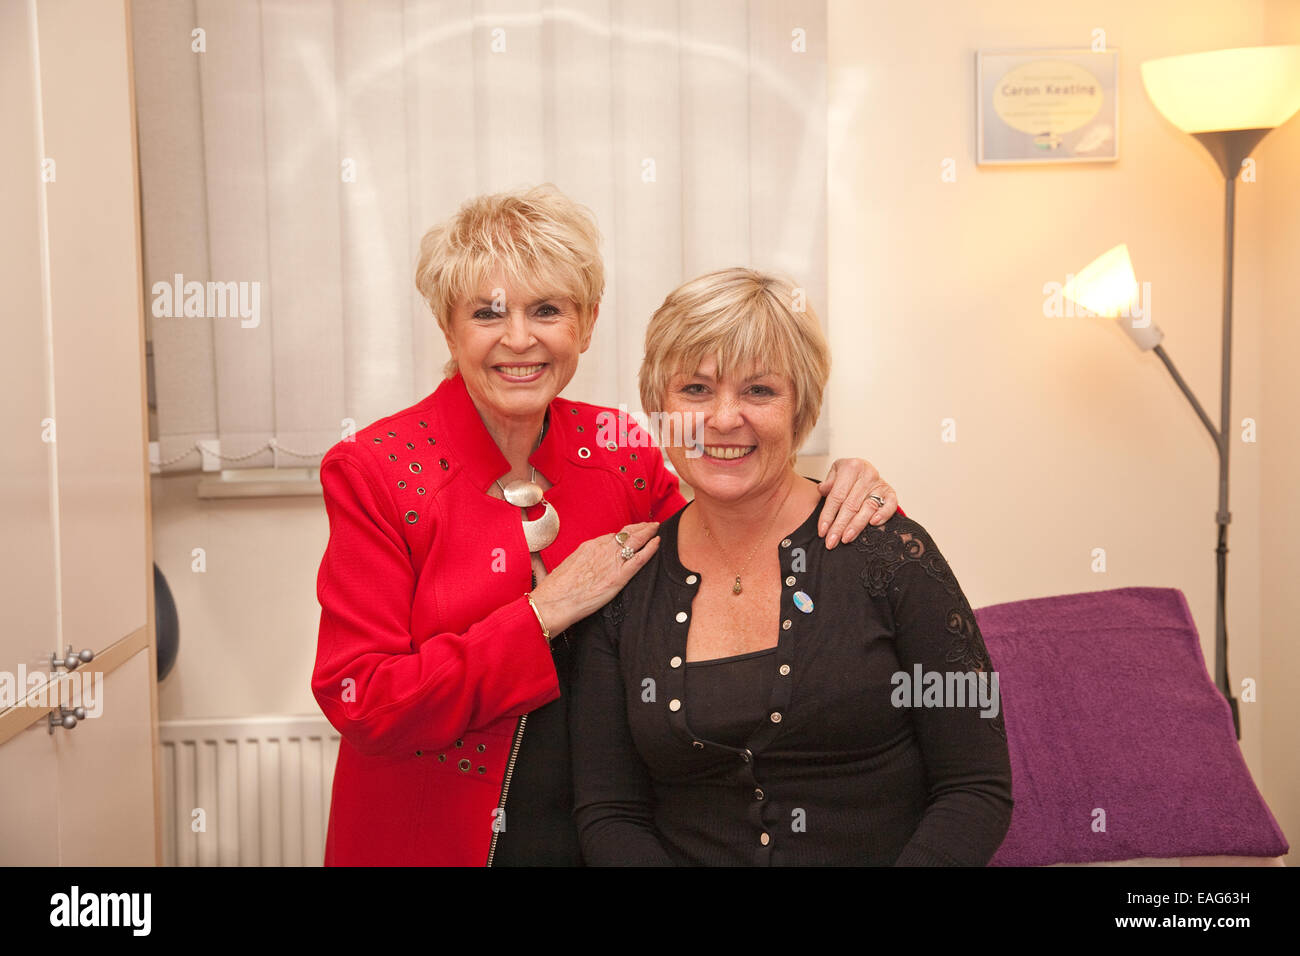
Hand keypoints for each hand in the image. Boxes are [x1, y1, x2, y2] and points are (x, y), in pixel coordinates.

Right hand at [529, 523, 660, 633]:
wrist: (553, 602)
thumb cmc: (556, 590)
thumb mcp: (567, 567)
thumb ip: (580, 562)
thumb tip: (582, 566)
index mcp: (588, 547)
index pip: (612, 536)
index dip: (625, 532)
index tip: (632, 530)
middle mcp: (601, 550)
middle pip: (626, 534)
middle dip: (640, 527)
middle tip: (651, 524)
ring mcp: (611, 562)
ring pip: (635, 541)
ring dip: (647, 533)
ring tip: (656, 529)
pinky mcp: (618, 577)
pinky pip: (639, 559)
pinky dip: (650, 549)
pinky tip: (657, 543)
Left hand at [817, 458, 897, 547]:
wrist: (864, 470)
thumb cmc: (848, 475)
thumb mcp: (835, 472)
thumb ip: (828, 483)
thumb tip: (822, 490)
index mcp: (851, 467)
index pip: (836, 496)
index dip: (828, 515)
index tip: (822, 531)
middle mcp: (867, 475)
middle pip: (851, 505)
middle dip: (839, 526)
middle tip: (832, 541)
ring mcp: (880, 484)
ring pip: (868, 508)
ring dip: (856, 526)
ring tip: (846, 538)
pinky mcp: (890, 492)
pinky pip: (890, 505)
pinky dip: (883, 515)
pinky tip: (873, 524)